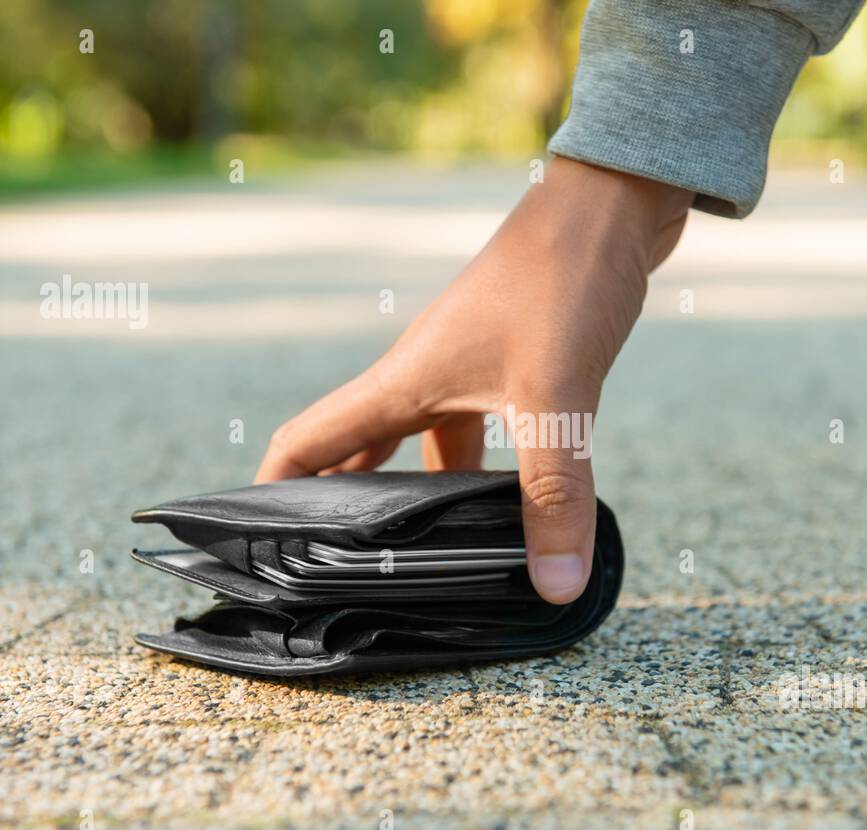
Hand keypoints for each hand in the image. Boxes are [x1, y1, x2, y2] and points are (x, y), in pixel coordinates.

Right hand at [254, 156, 692, 602]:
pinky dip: (483, 469)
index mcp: (404, 382)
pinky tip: (513, 498)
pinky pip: (475, 428)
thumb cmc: (564, 280)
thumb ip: (555, 495)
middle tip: (347, 572)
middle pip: (362, 455)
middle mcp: (423, 376)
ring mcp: (465, 367)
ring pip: (426, 446)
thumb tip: (555, 588)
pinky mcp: (509, 362)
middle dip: (349, 513)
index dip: (273, 494)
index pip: (307, 443)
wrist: (610, 204)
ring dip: (426, 496)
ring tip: (437, 555)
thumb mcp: (556, 399)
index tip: (256, 548)